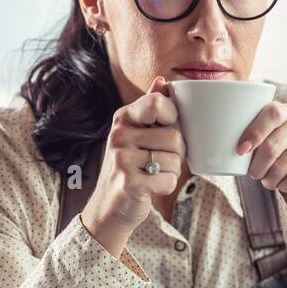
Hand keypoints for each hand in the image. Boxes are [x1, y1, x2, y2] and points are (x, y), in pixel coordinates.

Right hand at [81, 76, 184, 256]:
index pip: (158, 103)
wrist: (109, 207)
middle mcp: (119, 135)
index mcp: (123, 118)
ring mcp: (121, 158)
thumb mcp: (136, 134)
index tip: (166, 128)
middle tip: (159, 161)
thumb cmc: (130, 167)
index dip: (173, 117)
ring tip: (152, 174)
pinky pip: (168, 181)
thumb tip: (163, 81)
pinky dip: (166, 187)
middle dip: (176, 154)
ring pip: (174, 161)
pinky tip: (151, 187)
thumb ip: (150, 108)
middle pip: (175, 138)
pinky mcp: (129, 182)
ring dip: (171, 172)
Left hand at [237, 101, 286, 214]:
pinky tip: (283, 185)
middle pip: (273, 145)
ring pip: (284, 164)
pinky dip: (285, 185)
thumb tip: (222, 150)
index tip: (240, 151)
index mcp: (285, 110)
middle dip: (258, 165)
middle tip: (254, 174)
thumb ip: (252, 138)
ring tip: (268, 181)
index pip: (271, 114)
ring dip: (270, 179)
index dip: (254, 133)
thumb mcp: (268, 139)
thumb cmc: (283, 152)